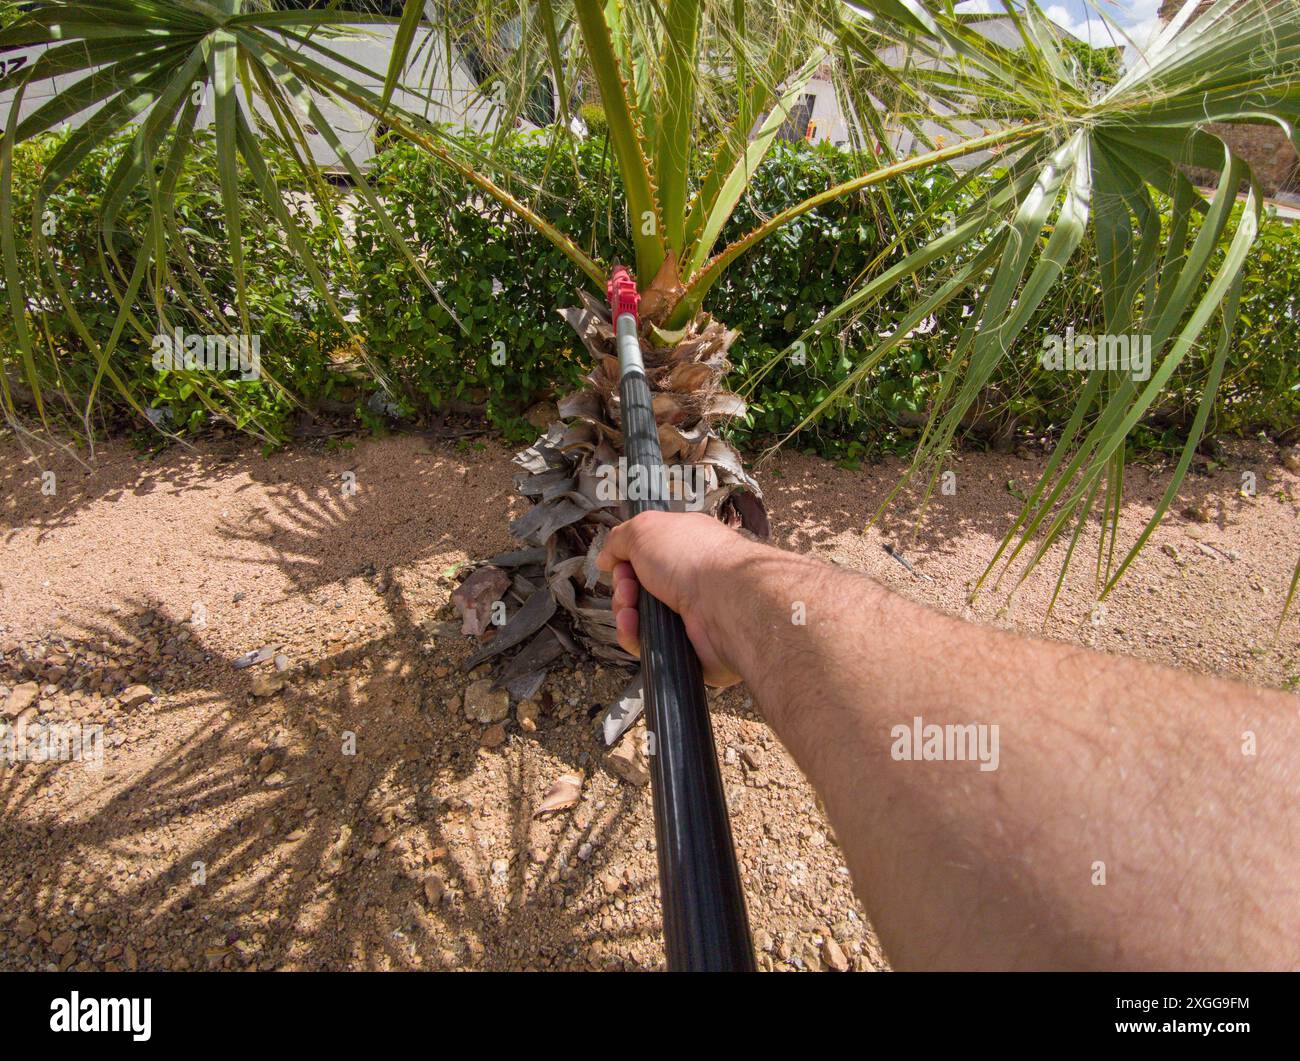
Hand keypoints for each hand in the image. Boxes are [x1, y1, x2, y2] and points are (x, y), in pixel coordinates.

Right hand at [595, 510, 747, 686]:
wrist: (724, 603)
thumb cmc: (691, 558)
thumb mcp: (645, 529)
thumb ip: (620, 538)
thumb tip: (606, 558)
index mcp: (685, 548)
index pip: (646, 555)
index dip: (626, 560)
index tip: (620, 563)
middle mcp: (688, 580)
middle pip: (639, 589)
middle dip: (623, 588)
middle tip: (628, 587)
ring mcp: (687, 616)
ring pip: (640, 618)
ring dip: (624, 612)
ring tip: (629, 609)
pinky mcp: (685, 647)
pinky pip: (647, 645)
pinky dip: (633, 636)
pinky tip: (632, 626)